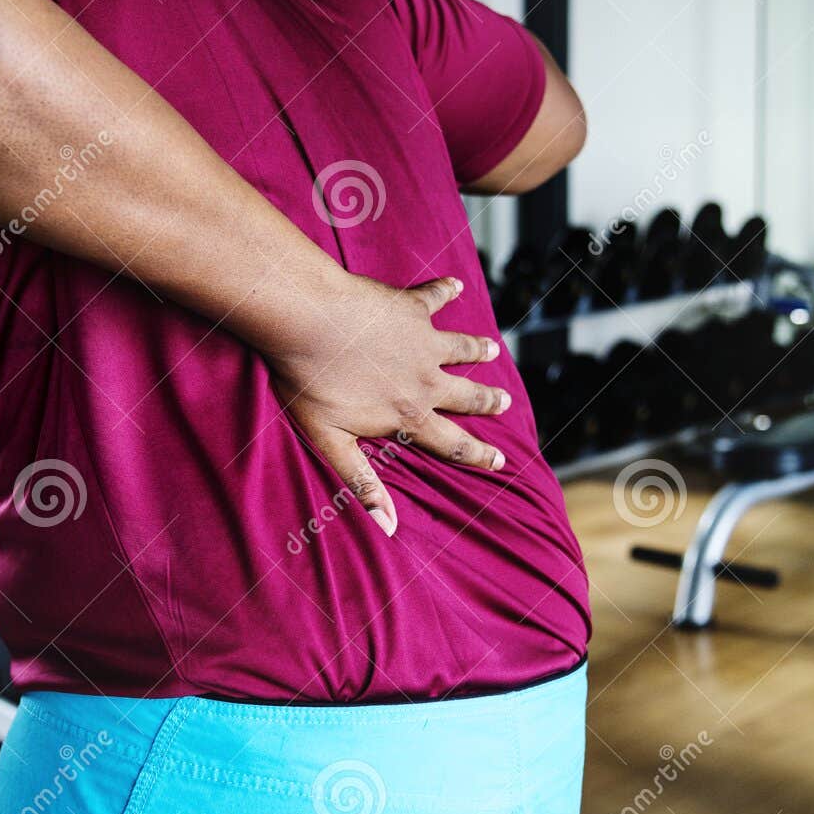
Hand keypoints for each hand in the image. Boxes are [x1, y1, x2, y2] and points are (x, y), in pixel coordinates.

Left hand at [265, 273, 509, 536]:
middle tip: (505, 402)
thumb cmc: (309, 381)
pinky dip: (446, 291)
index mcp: (407, 415)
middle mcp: (424, 379)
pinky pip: (435, 297)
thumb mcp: (331, 442)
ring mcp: (421, 340)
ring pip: (460, 348)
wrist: (307, 319)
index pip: (451, 443)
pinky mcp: (410, 306)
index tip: (502, 460)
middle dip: (487, 401)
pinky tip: (455, 286)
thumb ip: (363, 482)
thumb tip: (387, 527)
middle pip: (466, 395)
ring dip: (477, 349)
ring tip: (491, 349)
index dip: (479, 455)